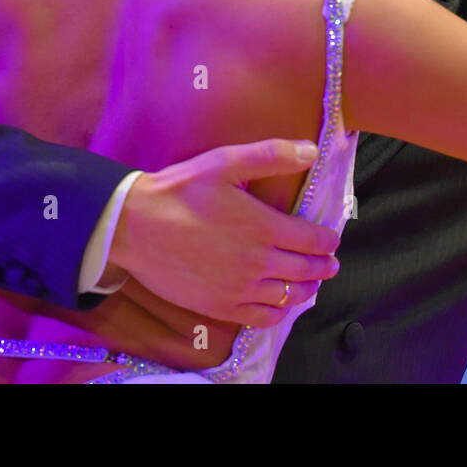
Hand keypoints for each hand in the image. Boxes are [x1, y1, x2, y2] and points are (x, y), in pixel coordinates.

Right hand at [107, 139, 340, 327]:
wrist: (134, 227)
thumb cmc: (179, 192)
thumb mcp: (224, 162)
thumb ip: (270, 156)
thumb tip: (311, 150)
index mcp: (263, 227)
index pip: (312, 239)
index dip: (327, 240)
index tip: (332, 239)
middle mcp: (257, 262)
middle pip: (306, 270)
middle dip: (323, 266)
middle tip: (331, 264)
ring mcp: (239, 288)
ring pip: (288, 296)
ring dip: (306, 290)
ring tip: (312, 285)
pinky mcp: (220, 306)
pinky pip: (261, 317)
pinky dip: (278, 312)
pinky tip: (280, 306)